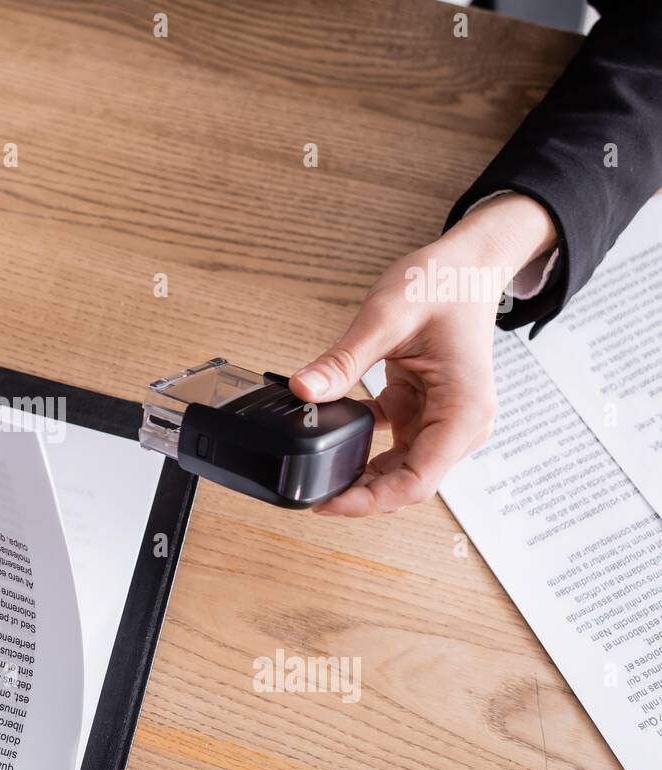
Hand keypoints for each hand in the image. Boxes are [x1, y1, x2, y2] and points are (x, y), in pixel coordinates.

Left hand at [290, 193, 556, 515]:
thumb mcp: (386, 316)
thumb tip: (303, 389)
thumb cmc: (443, 284)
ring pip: (396, 468)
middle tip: (308, 492)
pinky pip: (388, 444)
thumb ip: (343, 359)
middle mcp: (459, 424)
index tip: (327, 503)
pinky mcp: (422, 411)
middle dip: (358, 494)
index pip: (418, 481)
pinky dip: (358, 447)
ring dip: (357, 474)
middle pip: (406, 482)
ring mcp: (442, 420)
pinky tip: (327, 440)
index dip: (370, 500)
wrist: (465, 266)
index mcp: (463, 411)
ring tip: (314, 473)